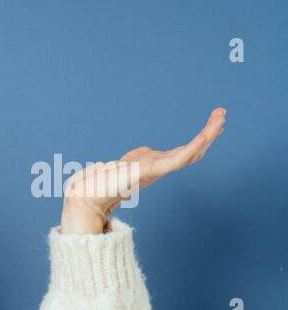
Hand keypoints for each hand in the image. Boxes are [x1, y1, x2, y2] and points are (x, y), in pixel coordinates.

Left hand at [61, 107, 226, 232]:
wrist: (87, 195)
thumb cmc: (102, 182)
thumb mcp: (126, 163)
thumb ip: (139, 157)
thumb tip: (146, 151)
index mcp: (155, 166)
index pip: (183, 152)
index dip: (199, 141)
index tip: (214, 125)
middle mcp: (158, 168)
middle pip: (191, 151)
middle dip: (209, 134)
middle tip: (222, 114)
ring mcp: (155, 170)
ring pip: (189, 153)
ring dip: (206, 136)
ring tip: (220, 118)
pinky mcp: (150, 172)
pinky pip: (177, 160)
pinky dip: (192, 148)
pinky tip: (204, 136)